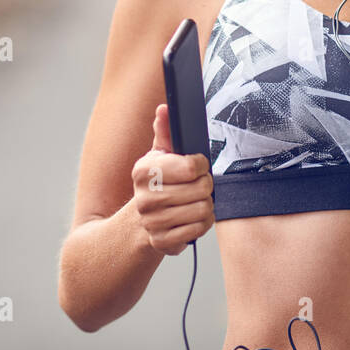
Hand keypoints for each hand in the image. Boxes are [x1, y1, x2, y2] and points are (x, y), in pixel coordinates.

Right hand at [130, 103, 214, 255]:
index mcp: (144, 171)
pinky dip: (201, 224)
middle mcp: (144, 198)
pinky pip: (198, 230)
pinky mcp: (162, 241)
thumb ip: (166, 131)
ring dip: (205, 206)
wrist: (143, 219)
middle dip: (206, 187)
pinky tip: (192, 218)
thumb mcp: (160, 155)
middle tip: (199, 186)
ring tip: (195, 202)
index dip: (201, 166)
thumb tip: (165, 108)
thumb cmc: (159, 182)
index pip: (192, 167)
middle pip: (201, 190)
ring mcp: (152, 222)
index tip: (197, 167)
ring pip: (202, 210)